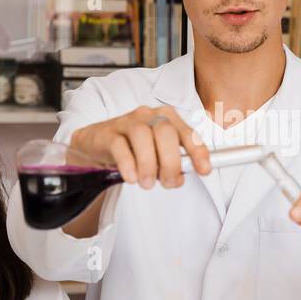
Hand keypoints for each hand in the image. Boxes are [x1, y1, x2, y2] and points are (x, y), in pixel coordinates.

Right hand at [70, 106, 210, 188]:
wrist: (96, 145)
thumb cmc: (133, 149)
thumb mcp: (157, 154)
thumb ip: (172, 163)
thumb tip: (180, 178)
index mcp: (167, 118)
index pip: (187, 133)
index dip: (198, 151)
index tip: (204, 170)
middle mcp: (149, 116)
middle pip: (166, 133)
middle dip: (171, 162)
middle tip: (168, 183)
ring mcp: (127, 122)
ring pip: (143, 137)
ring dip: (149, 165)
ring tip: (146, 183)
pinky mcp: (108, 133)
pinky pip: (120, 146)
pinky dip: (128, 164)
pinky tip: (131, 178)